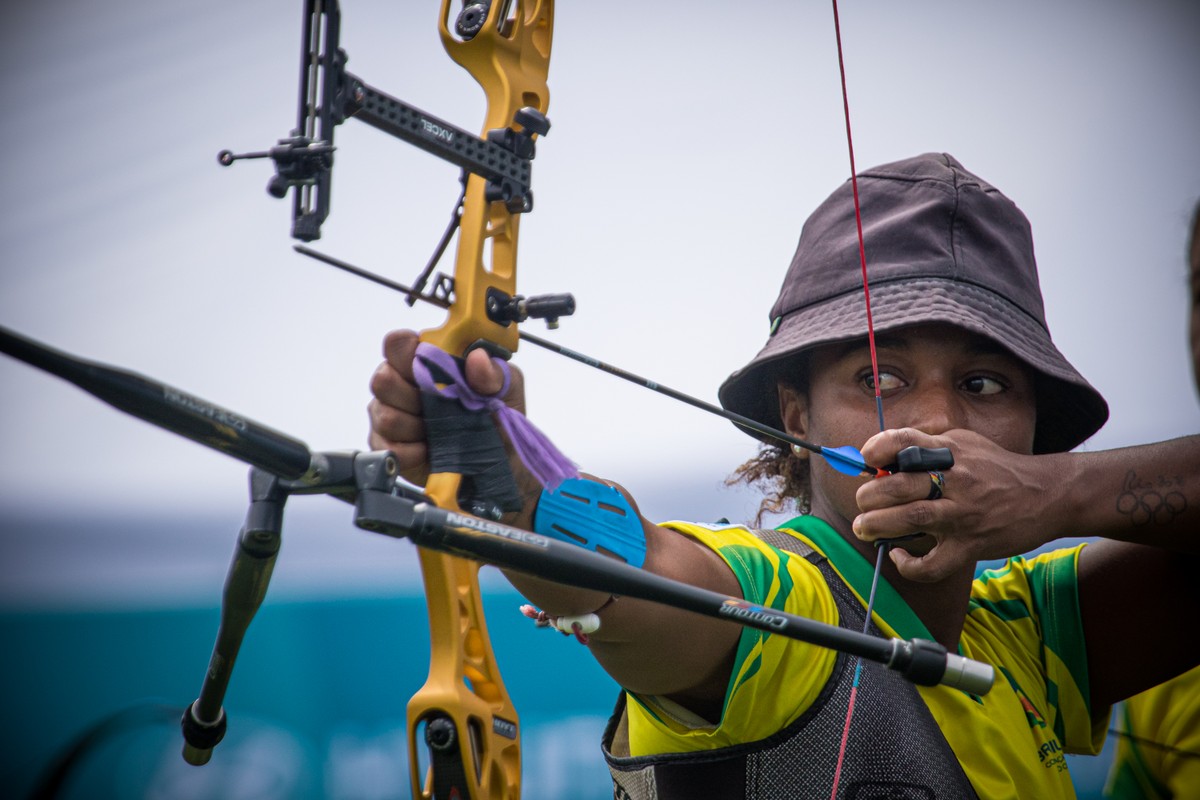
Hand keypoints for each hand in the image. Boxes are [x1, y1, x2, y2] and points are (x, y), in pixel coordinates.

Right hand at [367, 329, 525, 484]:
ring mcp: (393, 417)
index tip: (425, 364)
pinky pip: (386, 446)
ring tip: (440, 432)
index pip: (398, 344)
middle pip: (383, 378)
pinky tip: (429, 451)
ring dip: (413, 426)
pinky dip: (410, 452)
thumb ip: (494, 372)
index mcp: (428, 363)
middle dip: (410, 394)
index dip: (406, 351)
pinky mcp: (391, 449)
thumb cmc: (499, 421)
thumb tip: (477, 358)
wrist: (501, 464)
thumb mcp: (506, 390)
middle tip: (439, 405)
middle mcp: (404, 386)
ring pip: (384, 415)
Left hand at [853, 427, 1064, 581]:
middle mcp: (956, 480)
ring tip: (864, 528)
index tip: (866, 459)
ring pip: (911, 519)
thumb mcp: (965, 442)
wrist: (1048, 495)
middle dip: (869, 495)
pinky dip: (909, 565)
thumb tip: (882, 456)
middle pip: (900, 486)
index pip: (905, 442)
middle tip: (862, 502)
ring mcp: (964, 515)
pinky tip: (899, 555)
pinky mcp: (971, 546)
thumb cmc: (998, 468)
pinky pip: (933, 564)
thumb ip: (927, 445)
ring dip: (878, 524)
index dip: (878, 449)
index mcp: (951, 452)